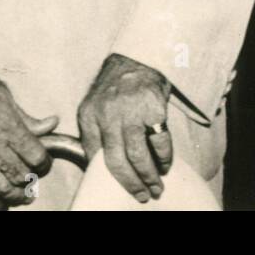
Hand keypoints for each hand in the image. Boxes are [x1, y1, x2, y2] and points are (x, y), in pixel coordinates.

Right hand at [0, 55, 57, 210]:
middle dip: (31, 180)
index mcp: (9, 127)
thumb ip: (26, 117)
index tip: (43, 161)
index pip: (36, 157)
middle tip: (33, 178)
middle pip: (21, 176)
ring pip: (0, 189)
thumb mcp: (5, 94)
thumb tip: (49, 124)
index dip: (44, 163)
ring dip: (14, 197)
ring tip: (20, 197)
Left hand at [78, 53, 171, 202]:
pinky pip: (160, 142)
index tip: (119, 189)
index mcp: (88, 114)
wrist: (137, 58)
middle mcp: (107, 114)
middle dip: (131, 184)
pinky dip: (165, 158)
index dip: (108, 177)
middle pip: (117, 161)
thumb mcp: (94, 105)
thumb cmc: (115, 88)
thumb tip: (99, 167)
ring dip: (149, 177)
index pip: (93, 155)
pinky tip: (165, 165)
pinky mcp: (153, 108)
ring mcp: (131, 111)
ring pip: (138, 156)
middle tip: (143, 195)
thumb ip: (94, 132)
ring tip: (156, 187)